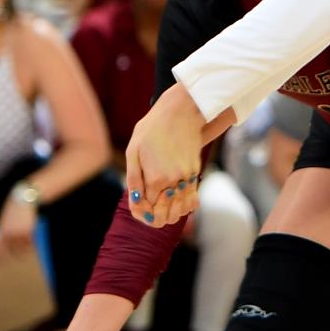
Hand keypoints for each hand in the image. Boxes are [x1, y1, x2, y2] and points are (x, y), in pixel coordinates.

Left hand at [0, 196, 37, 259]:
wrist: (24, 199)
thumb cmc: (13, 207)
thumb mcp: (4, 219)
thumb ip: (4, 230)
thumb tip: (6, 242)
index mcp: (2, 230)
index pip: (0, 248)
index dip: (0, 257)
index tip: (0, 263)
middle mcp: (10, 234)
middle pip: (13, 250)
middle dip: (15, 254)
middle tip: (17, 256)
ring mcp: (20, 233)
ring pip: (22, 247)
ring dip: (23, 249)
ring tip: (24, 247)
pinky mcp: (29, 231)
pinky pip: (30, 243)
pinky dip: (30, 243)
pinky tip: (30, 241)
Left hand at [127, 85, 205, 225]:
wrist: (180, 112)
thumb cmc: (152, 129)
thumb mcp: (133, 151)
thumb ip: (134, 179)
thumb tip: (135, 201)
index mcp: (156, 178)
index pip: (148, 210)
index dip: (141, 213)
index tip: (138, 207)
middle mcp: (174, 182)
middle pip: (165, 217)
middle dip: (154, 218)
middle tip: (147, 208)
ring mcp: (187, 179)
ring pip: (181, 212)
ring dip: (170, 214)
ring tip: (160, 205)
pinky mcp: (195, 174)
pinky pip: (193, 201)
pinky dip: (184, 207)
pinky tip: (175, 199)